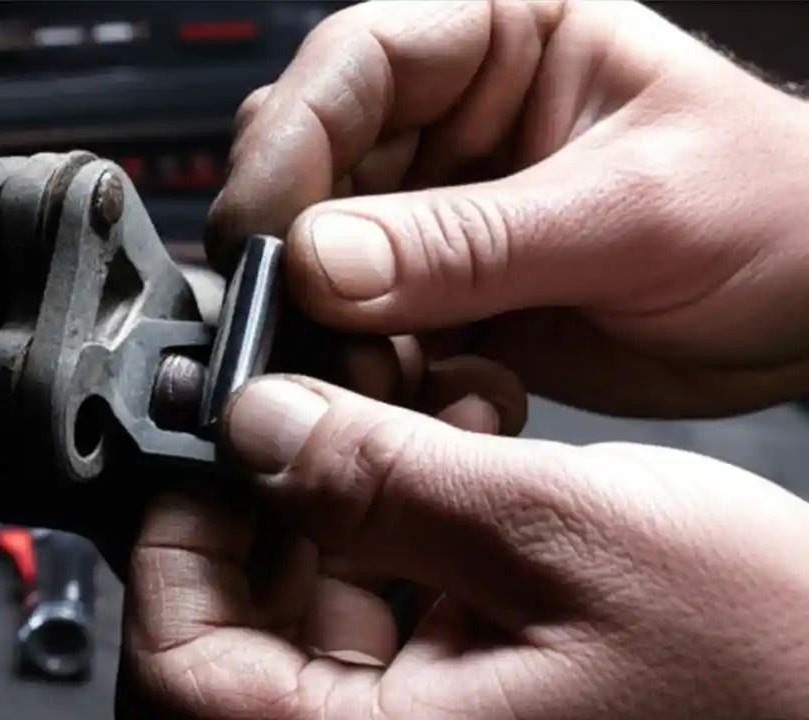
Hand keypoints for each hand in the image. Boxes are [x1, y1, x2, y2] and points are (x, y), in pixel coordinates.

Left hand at [120, 376, 808, 718]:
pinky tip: (454, 457)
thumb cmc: (768, 669)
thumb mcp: (560, 537)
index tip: (206, 452)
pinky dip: (404, 538)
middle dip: (267, 507)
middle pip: (241, 645)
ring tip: (403, 411)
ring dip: (341, 506)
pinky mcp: (486, 716)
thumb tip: (258, 428)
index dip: (173, 548)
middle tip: (302, 412)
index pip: (184, 675)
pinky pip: (393, 632)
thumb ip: (385, 479)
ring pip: (318, 625)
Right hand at [209, 0, 808, 416]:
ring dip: (329, 323)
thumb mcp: (631, 212)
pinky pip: (362, 328)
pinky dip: (371, 367)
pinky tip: (426, 390)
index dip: (292, 142)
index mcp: (499, 38)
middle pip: (312, 163)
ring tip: (381, 371)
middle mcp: (450, 120)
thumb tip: (318, 262)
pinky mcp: (440, 295)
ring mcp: (437, 213)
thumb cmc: (777, 213)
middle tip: (302, 322)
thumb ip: (471, 240)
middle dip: (296, 248)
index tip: (262, 234)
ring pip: (320, 257)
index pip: (354, 64)